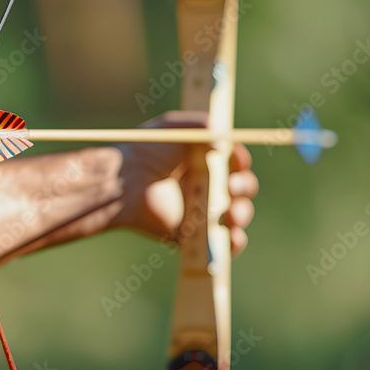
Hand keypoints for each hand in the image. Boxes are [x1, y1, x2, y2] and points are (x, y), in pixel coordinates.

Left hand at [113, 111, 257, 254]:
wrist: (125, 181)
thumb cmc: (145, 150)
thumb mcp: (171, 126)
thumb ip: (201, 126)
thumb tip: (225, 138)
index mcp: (203, 161)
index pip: (235, 163)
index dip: (240, 162)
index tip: (238, 160)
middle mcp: (205, 185)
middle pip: (241, 188)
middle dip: (244, 186)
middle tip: (231, 186)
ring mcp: (201, 212)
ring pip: (237, 215)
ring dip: (242, 213)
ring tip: (230, 213)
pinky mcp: (193, 235)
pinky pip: (221, 244)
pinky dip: (233, 243)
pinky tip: (232, 236)